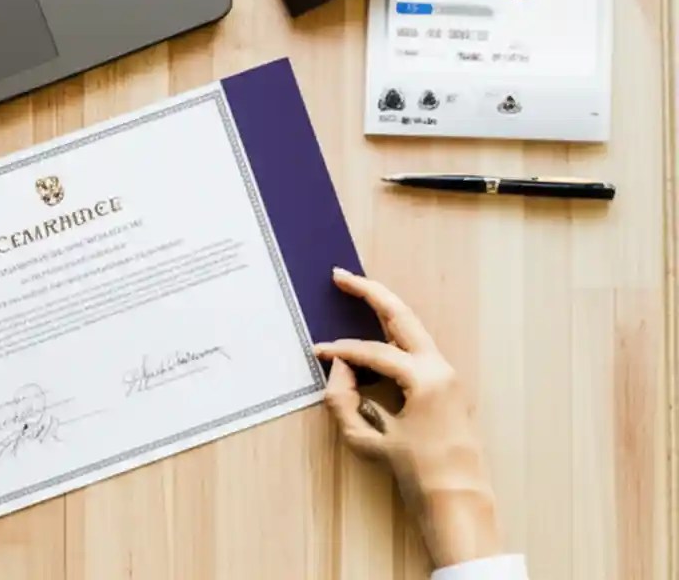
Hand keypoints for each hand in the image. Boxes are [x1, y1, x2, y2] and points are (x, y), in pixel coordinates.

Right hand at [314, 268, 502, 568]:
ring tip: (357, 293)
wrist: (457, 498)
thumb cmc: (416, 472)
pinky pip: (415, 349)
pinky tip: (373, 335)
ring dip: (384, 309)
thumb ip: (343, 400)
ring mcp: (447, 374)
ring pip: (412, 327)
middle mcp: (440, 367)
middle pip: (402, 316)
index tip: (317, 351)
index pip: (373, 352)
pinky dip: (392, 336)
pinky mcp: (445, 385)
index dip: (341, 350)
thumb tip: (339, 370)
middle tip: (341, 276)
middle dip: (371, 292)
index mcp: (425, 378)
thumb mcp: (367, 439)